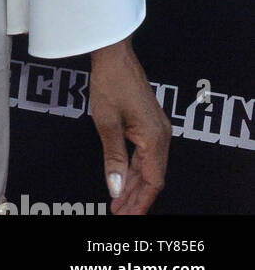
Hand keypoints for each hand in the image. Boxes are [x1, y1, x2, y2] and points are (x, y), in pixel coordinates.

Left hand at [89, 37, 170, 213]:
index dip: (140, 201)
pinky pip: (144, 153)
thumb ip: (113, 157)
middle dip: (135, 196)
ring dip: (133, 183)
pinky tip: (121, 177)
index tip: (126, 215)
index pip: (152, 181)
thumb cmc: (110, 83)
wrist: (114, 54)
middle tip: (118, 212)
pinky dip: (132, 167)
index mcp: (155, 138)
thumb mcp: (107, 123)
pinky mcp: (149, 123)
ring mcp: (157, 129)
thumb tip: (115, 188)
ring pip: (148, 165)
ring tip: (117, 201)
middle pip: (151, 176)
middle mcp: (162, 136)